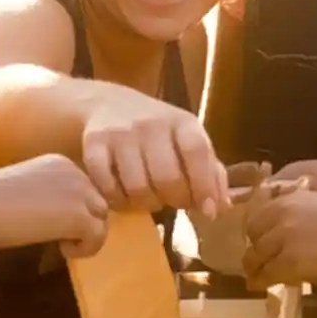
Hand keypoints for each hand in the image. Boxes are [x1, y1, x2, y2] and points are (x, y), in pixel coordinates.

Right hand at [0, 154, 107, 257]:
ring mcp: (80, 192)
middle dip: (84, 222)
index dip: (74, 210)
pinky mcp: (79, 216)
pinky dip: (84, 249)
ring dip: (86, 236)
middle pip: (97, 202)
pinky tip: (62, 249)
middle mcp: (76, 172)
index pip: (85, 189)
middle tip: (61, 237)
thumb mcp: (27, 189)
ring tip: (62, 245)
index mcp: (62, 163)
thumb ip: (49, 196)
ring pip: (102, 219)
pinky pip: (98, 237)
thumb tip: (61, 218)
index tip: (53, 224)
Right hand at [82, 87, 228, 215]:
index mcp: (182, 122)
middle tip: (172, 202)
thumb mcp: (188, 142)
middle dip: (173, 200)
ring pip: (137, 187)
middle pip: (167, 177)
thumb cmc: (159, 133)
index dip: (204, 184)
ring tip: (148, 199)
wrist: (109, 105)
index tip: (208, 211)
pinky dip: (116, 200)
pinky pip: (107, 186)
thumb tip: (222, 207)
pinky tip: (123, 197)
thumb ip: (209, 172)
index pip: (197, 151)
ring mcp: (121, 133)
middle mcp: (151, 124)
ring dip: (145, 204)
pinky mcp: (94, 144)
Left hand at [242, 188, 316, 290]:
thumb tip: (280, 233)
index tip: (258, 243)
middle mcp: (284, 212)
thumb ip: (299, 215)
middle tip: (256, 263)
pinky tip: (262, 286)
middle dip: (255, 249)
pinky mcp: (288, 261)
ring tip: (257, 276)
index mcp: (292, 198)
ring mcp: (284, 236)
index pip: (260, 214)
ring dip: (255, 267)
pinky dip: (262, 281)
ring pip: (256, 255)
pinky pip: (266, 273)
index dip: (258, 232)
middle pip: (253, 233)